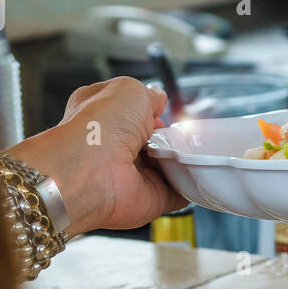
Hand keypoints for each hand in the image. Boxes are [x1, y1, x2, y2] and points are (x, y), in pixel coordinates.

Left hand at [5, 77, 185, 236]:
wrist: (91, 172)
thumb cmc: (99, 126)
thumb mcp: (129, 90)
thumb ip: (149, 95)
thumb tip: (159, 100)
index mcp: (101, 117)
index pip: (129, 113)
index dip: (149, 110)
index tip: (164, 111)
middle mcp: (112, 148)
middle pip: (151, 141)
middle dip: (169, 137)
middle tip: (180, 133)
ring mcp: (130, 175)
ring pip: (167, 166)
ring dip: (182, 159)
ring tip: (191, 150)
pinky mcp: (148, 198)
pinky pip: (176, 193)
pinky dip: (190, 186)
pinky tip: (196, 174)